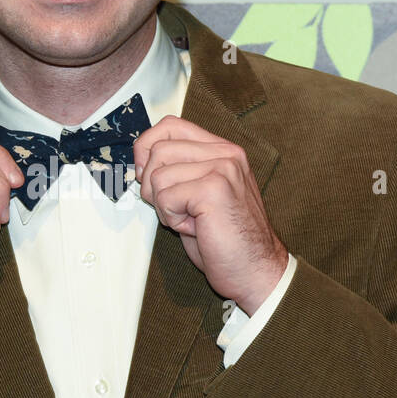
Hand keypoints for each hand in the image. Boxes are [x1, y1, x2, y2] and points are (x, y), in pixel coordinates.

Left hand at [132, 116, 287, 314]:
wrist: (255, 271)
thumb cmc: (227, 241)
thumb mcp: (198, 196)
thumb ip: (178, 172)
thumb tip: (141, 162)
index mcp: (223, 151)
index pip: (170, 126)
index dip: (147, 147)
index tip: (145, 174)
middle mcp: (226, 154)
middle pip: (158, 149)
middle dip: (152, 185)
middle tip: (174, 209)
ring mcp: (222, 168)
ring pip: (158, 175)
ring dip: (163, 206)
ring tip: (190, 220)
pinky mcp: (213, 188)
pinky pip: (165, 197)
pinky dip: (171, 219)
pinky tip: (196, 228)